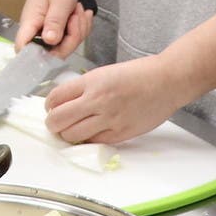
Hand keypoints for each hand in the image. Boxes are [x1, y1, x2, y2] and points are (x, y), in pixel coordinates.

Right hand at [15, 0, 91, 57]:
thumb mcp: (60, 0)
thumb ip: (55, 22)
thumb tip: (49, 42)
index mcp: (30, 23)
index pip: (23, 49)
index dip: (36, 58)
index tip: (58, 46)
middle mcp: (36, 31)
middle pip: (53, 52)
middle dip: (72, 37)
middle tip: (75, 16)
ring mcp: (47, 32)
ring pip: (66, 45)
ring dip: (78, 29)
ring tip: (78, 9)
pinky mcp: (56, 30)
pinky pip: (71, 38)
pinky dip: (80, 27)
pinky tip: (81, 12)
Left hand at [44, 56, 186, 143]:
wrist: (167, 81)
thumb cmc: (139, 74)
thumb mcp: (105, 73)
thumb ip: (86, 88)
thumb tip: (67, 103)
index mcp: (91, 81)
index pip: (55, 98)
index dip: (49, 106)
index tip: (52, 108)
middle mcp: (97, 100)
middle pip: (58, 120)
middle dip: (53, 124)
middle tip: (57, 123)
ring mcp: (109, 119)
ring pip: (72, 136)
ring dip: (68, 135)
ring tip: (73, 130)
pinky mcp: (120, 134)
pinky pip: (93, 142)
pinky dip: (87, 140)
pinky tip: (91, 133)